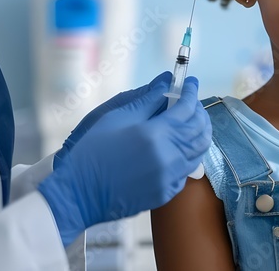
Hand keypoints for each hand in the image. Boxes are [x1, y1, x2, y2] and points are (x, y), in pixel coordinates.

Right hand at [37, 75, 211, 246]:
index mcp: (156, 134)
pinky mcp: (166, 192)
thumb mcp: (117, 118)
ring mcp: (170, 177)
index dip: (190, 92)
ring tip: (191, 122)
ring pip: (199, 151)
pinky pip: (187, 169)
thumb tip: (166, 83)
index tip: (190, 82)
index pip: (187, 108)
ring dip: (200, 133)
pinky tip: (180, 146)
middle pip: (199, 130)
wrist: (78, 194)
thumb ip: (147, 101)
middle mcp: (170, 156)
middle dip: (199, 111)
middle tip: (191, 101)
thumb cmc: (92, 152)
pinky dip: (190, 153)